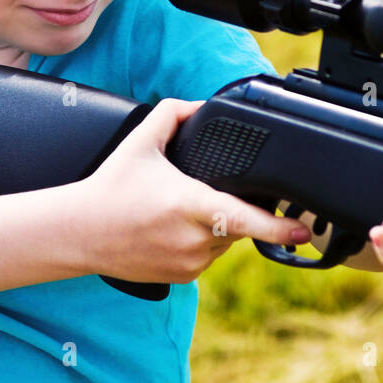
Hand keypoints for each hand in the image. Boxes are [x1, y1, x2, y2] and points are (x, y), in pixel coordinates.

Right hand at [76, 98, 311, 284]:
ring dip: (218, 226)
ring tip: (179, 211)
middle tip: (201, 192)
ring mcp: (188, 262)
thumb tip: (201, 104)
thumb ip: (173, 113)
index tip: (302, 230)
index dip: (277, 227)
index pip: (242, 218)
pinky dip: (203, 243)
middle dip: (232, 207)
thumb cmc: (111, 188)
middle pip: (238, 223)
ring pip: (226, 242)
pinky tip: (175, 230)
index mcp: (188, 204)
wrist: (79, 233)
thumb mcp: (140, 142)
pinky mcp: (181, 278)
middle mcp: (192, 238)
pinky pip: (208, 257)